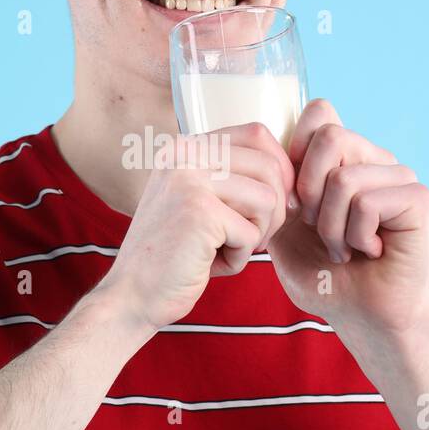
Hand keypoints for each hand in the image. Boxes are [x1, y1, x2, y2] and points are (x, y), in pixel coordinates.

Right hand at [98, 123, 296, 333]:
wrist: (133, 294)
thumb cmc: (174, 253)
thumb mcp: (200, 200)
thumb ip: (234, 176)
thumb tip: (295, 168)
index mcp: (185, 146)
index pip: (257, 135)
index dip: (279, 170)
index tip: (273, 203)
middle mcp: (184, 154)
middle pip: (269, 166)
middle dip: (274, 210)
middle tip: (249, 238)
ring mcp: (189, 180)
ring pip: (268, 198)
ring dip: (257, 234)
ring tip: (226, 248)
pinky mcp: (199, 212)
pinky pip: (251, 233)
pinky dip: (238, 258)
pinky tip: (210, 263)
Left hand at [267, 99, 428, 338]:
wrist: (359, 315)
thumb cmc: (323, 275)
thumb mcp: (283, 226)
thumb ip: (278, 185)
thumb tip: (276, 147)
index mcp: (342, 157)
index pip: (320, 113)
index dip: (296, 152)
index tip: (295, 199)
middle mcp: (373, 158)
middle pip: (329, 136)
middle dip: (309, 192)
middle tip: (318, 229)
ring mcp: (398, 175)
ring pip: (344, 178)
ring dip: (332, 227)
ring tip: (344, 248)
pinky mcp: (418, 198)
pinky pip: (367, 202)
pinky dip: (357, 236)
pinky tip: (370, 251)